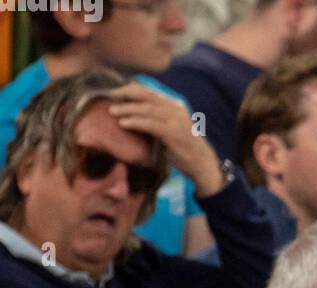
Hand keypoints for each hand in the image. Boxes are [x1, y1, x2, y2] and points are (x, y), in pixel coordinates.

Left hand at [107, 82, 224, 196]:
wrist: (202, 164)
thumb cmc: (184, 149)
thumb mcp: (171, 128)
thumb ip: (157, 119)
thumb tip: (135, 114)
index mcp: (175, 106)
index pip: (150, 91)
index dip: (131, 89)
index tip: (116, 92)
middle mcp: (176, 110)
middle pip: (146, 96)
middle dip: (126, 94)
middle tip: (110, 96)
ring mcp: (176, 121)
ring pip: (146, 109)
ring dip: (127, 109)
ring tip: (112, 111)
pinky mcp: (174, 133)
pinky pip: (150, 124)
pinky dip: (135, 122)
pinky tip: (123, 123)